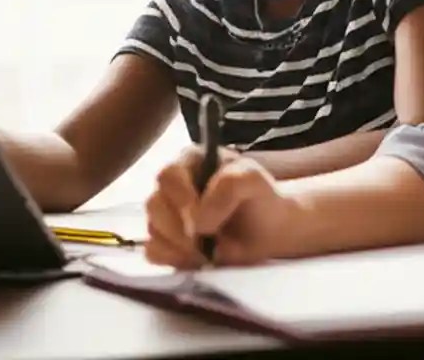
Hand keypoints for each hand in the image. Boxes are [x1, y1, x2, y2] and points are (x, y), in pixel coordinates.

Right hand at [144, 148, 298, 268]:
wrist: (271, 231)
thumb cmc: (260, 198)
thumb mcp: (253, 180)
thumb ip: (228, 187)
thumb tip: (198, 222)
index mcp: (189, 162)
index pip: (168, 176)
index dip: (181, 199)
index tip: (201, 222)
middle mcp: (173, 187)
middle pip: (154, 204)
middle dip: (179, 228)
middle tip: (206, 241)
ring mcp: (167, 215)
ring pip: (152, 229)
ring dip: (179, 245)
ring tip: (208, 251)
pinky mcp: (167, 243)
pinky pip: (153, 252)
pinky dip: (174, 259)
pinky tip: (198, 260)